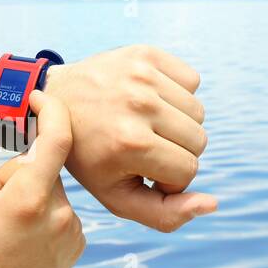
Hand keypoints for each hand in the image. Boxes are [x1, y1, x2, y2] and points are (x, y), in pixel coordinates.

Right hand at [0, 91, 84, 267]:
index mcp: (31, 196)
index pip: (57, 136)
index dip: (50, 109)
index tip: (36, 98)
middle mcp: (61, 212)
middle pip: (43, 167)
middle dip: (19, 172)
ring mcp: (74, 230)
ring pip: (52, 191)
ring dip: (31, 195)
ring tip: (5, 227)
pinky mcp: (78, 245)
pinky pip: (61, 213)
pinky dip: (43, 216)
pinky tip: (21, 239)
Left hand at [41, 44, 215, 231]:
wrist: (54, 103)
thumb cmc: (88, 157)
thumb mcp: (116, 196)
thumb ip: (165, 214)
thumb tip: (213, 204)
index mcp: (130, 144)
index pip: (189, 170)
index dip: (169, 177)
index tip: (141, 169)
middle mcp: (139, 105)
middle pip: (199, 140)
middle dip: (176, 150)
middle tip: (143, 146)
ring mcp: (142, 75)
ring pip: (198, 112)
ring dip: (177, 123)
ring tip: (145, 123)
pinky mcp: (145, 53)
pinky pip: (191, 80)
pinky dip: (175, 94)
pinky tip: (147, 100)